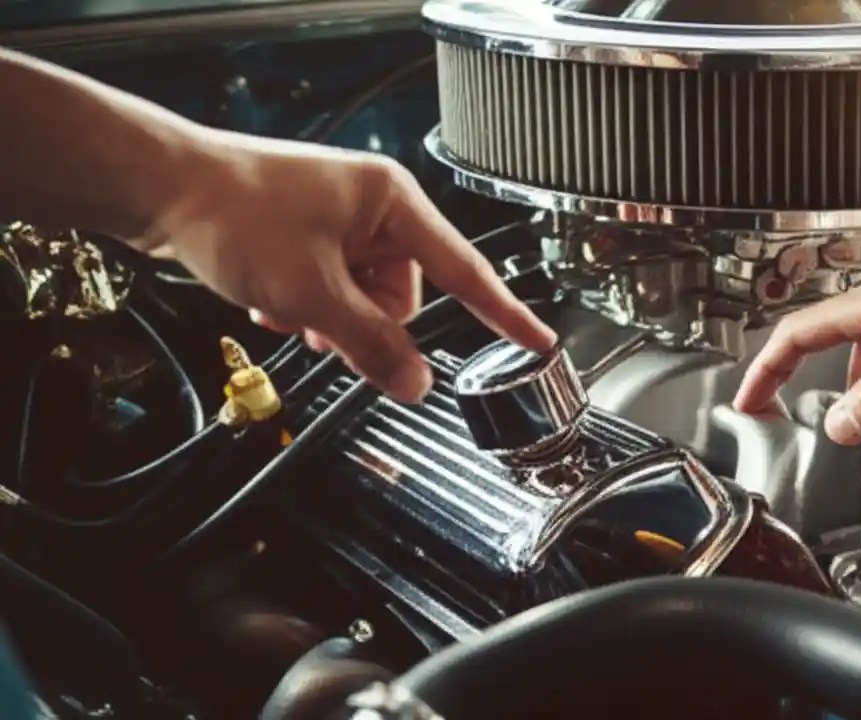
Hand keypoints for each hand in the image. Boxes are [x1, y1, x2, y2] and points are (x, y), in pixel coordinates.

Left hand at [138, 128, 556, 402]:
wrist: (160, 186)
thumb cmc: (235, 212)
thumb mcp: (312, 293)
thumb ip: (371, 345)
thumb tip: (416, 384)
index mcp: (393, 202)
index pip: (464, 270)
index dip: (504, 312)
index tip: (539, 340)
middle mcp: (374, 208)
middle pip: (405, 296)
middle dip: (366, 324)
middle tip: (323, 332)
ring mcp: (342, 221)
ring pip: (366, 299)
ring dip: (331, 319)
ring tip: (288, 313)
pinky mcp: (312, 236)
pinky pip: (335, 289)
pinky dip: (308, 305)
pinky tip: (274, 301)